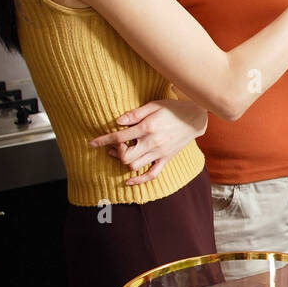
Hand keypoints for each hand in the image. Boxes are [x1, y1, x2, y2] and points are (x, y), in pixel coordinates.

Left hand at [89, 98, 207, 185]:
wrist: (195, 118)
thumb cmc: (173, 109)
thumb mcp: (154, 105)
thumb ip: (135, 114)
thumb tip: (117, 121)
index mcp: (147, 128)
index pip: (120, 137)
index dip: (103, 140)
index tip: (92, 143)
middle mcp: (152, 142)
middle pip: (125, 156)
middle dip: (116, 151)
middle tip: (115, 145)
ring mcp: (160, 153)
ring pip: (135, 166)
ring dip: (124, 161)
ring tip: (121, 153)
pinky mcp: (166, 158)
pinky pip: (152, 174)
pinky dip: (139, 179)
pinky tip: (129, 180)